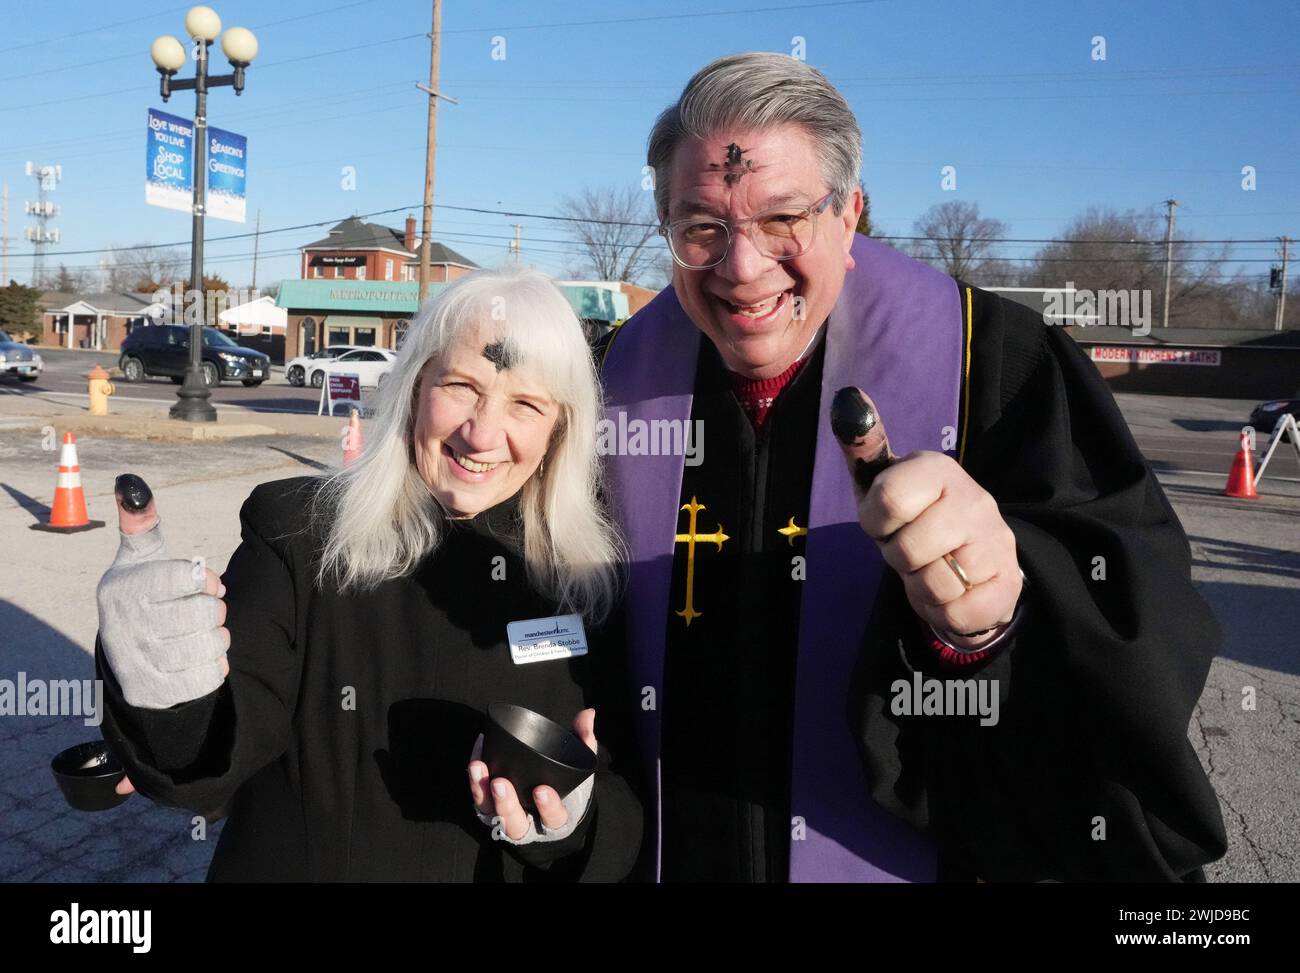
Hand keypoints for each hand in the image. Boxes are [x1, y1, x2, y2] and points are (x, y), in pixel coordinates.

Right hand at [95, 473, 229, 709]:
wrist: (125, 655)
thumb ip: (141, 521)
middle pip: (204, 614)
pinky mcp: (154, 692)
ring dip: (217, 639)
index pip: (187, 576)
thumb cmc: (144, 593)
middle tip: (208, 610)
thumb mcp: (139, 557)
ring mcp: (138, 662)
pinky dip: (215, 667)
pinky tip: (203, 658)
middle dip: (216, 610)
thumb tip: (131, 483)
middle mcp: (125, 626)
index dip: (207, 580)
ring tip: (205, 634)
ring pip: (209, 646)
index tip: (205, 583)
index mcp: (123, 588)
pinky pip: (207, 679)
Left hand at [467, 709, 596, 840]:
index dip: (547, 807)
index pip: (553, 818)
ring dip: (481, 792)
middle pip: (515, 823)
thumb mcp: (577, 765)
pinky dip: (474, 779)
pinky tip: (475, 759)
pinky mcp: (490, 810)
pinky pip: (478, 798)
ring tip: (477, 768)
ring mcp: (506, 818)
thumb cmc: (564, 783)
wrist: (546, 807)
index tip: (541, 790)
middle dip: (506, 804)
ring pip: (491, 814)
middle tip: (500, 783)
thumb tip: (588, 714)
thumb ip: (583, 741)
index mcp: (556, 818)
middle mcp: (528, 824)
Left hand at [831, 387, 1021, 648]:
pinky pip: (956, 613)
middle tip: (911, 549)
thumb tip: (847, 397)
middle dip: (898, 558)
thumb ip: (862, 444)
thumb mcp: (879, 483)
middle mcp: (975, 500)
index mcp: (938, 470)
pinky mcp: (1008, 583)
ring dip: (920, 587)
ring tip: (931, 569)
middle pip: (907, 549)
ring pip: (934, 584)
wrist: (971, 562)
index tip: (886, 521)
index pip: (887, 501)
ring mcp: (996, 541)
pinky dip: (943, 612)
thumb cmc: (913, 518)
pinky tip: (951, 591)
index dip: (876, 522)